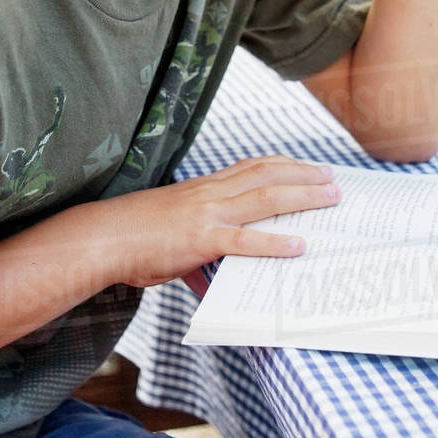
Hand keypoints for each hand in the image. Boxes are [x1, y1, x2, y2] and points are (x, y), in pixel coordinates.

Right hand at [97, 155, 339, 288]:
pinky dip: (276, 242)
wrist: (103, 238)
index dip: (283, 163)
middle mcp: (210, 193)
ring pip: (265, 198)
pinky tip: (298, 246)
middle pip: (267, 175)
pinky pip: (246, 240)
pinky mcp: (202, 240)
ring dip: (303, 196)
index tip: (306, 165)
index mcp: (202, 187)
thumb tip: (211, 274)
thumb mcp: (171, 230)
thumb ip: (197, 245)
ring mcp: (207, 214)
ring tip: (331, 198)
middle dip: (304, 175)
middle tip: (334, 178)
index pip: (251, 166)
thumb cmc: (132, 236)